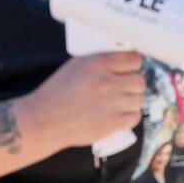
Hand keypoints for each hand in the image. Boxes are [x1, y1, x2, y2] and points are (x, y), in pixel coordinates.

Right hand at [18, 52, 144, 148]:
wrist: (44, 121)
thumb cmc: (57, 92)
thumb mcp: (76, 66)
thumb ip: (100, 62)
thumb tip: (122, 60)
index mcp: (97, 64)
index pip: (134, 59)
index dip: (133, 64)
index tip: (130, 68)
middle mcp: (107, 83)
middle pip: (140, 80)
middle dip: (133, 83)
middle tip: (125, 86)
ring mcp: (111, 104)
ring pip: (140, 99)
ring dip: (132, 99)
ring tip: (121, 100)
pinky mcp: (112, 123)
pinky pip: (135, 117)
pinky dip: (130, 115)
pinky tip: (121, 113)